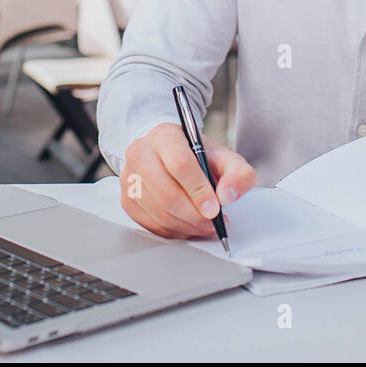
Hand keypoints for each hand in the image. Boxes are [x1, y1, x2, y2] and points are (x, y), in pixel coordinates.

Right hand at [118, 122, 255, 238]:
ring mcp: (130, 177)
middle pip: (167, 193)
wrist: (171, 155)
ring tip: (204, 224)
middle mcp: (140, 152)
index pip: (180, 164)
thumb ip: (238, 173)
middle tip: (213, 222)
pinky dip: (175, 231)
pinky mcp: (127, 200)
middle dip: (195, 215)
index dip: (199, 190)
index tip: (215, 208)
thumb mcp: (224, 158)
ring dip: (187, 226)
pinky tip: (188, 225)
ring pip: (159, 212)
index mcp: (164, 135)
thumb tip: (228, 196)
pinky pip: (151, 225)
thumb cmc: (197, 157)